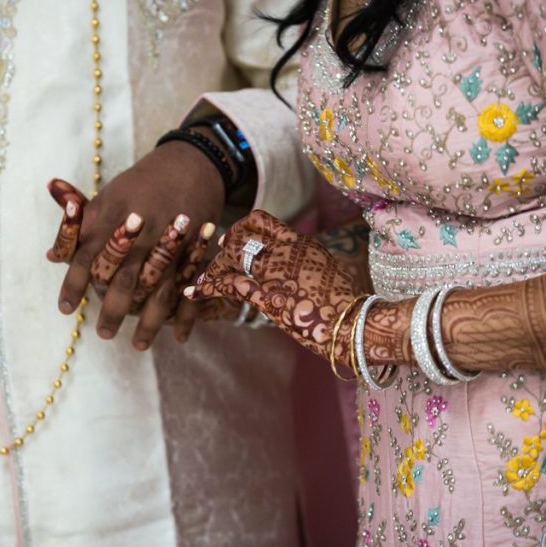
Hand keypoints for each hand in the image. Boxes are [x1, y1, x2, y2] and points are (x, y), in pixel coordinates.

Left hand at [50, 140, 224, 348]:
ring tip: (138, 346)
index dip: (74, 285)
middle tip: (103, 334)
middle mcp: (142, 232)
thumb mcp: (106, 198)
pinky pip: (192, 288)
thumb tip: (51, 257)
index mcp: (113, 218)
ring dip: (149, 323)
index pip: (86, 258)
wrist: (190, 163)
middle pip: (124, 279)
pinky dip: (186, 315)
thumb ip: (78, 229)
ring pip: (159, 290)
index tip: (64, 309)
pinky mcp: (198, 248)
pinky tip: (179, 337)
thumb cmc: (140, 184)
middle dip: (113, 311)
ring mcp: (173, 242)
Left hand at [185, 210, 362, 358]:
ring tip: (201, 277)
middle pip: (240, 239)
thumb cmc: (345, 302)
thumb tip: (304, 264)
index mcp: (299, 242)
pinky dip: (206, 288)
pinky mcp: (266, 295)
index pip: (261, 222)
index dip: (240, 228)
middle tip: (214, 257)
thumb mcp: (328, 270)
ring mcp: (274, 272)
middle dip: (223, 249)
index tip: (229, 238)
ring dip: (212, 268)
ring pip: (231, 259)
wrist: (353, 324)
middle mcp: (283, 251)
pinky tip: (192, 293)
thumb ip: (309, 262)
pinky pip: (228, 285)